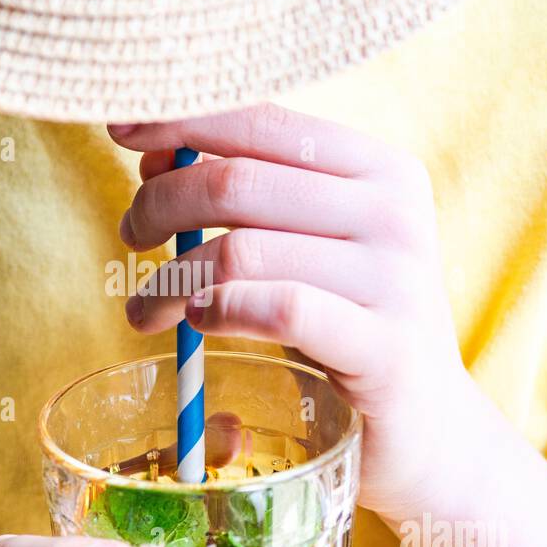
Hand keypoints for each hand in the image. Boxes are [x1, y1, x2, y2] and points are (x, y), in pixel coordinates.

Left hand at [109, 103, 471, 519]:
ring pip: (242, 250)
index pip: (262, 120)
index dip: (181, 119)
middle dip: (161, 205)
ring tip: (143, 309)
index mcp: (378, 169)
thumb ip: (244, 197)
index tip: (119, 129)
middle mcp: (393, 212)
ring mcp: (395, 280)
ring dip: (169, 280)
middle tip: (132, 236)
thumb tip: (154, 155)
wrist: (426, 428)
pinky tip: (195, 323)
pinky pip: (281, 309)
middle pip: (237, 183)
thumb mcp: (302, 248)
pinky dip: (221, 311)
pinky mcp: (385, 347)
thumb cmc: (347, 326)